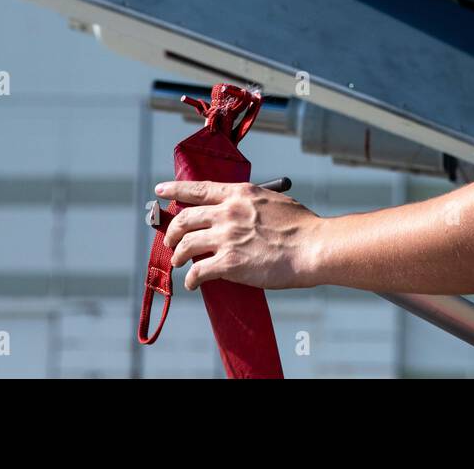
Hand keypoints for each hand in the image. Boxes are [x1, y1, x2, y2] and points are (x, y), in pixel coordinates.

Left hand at [155, 180, 322, 290]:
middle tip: (171, 240)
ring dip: (178, 255)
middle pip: (184, 218)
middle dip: (172, 231)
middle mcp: (228, 212)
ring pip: (185, 246)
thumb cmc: (302, 226)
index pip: (197, 189)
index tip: (160, 190)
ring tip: (179, 262)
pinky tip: (194, 284)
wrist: (314, 247)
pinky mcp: (228, 264)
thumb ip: (251, 203)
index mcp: (240, 194)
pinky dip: (192, 280)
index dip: (174, 189)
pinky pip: (198, 272)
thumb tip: (241, 210)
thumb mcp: (274, 201)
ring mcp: (226, 238)